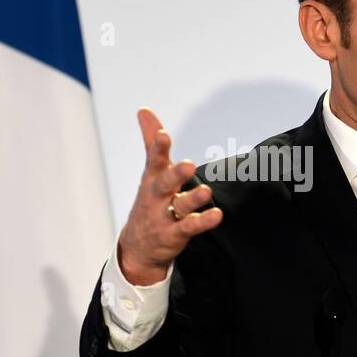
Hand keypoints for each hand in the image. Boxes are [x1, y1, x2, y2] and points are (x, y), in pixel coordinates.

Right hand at [116, 107, 222, 285]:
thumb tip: (144, 110)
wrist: (138, 246)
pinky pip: (190, 228)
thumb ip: (151, 142)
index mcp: (152, 179)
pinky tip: (217, 215)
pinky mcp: (175, 235)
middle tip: (188, 164)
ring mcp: (165, 217)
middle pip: (164, 184)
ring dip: (193, 199)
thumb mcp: (150, 172)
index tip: (163, 134)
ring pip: (180, 207)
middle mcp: (157, 197)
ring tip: (207, 191)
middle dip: (175, 174)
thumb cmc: (150, 200)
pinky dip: (203, 222)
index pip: (153, 160)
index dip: (158, 147)